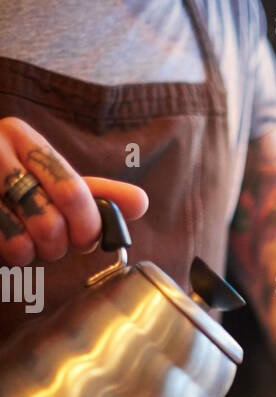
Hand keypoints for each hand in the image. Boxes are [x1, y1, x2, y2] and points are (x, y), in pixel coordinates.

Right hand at [0, 116, 147, 265]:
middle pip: (49, 222)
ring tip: (28, 243)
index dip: (87, 225)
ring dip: (32, 255)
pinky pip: (2, 249)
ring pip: (20, 243)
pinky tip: (8, 244)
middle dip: (60, 245)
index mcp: (23, 138)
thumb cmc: (12, 181)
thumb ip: (96, 192)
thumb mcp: (53, 177)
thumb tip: (140, 203)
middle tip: (54, 243)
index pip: (72, 192)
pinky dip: (11, 258)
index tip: (85, 237)